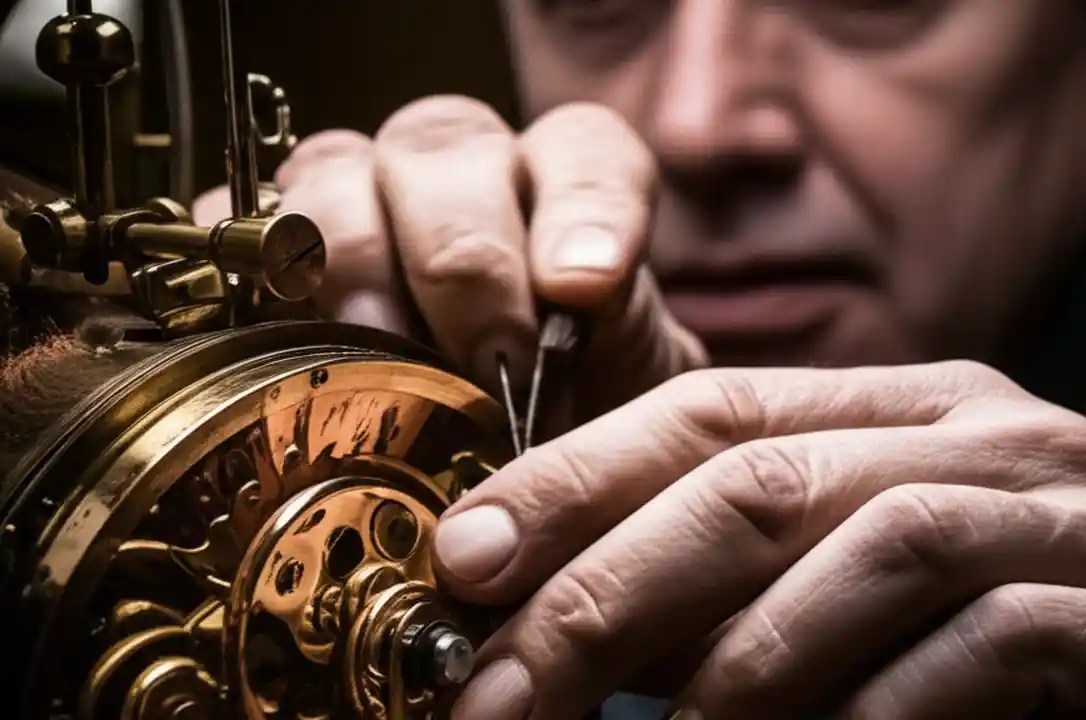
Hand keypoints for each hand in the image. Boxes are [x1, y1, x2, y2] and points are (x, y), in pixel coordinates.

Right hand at [194, 97, 705, 428]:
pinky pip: (234, 223)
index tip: (583, 288)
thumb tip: (566, 384)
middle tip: (481, 362)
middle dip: (465, 259)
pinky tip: (272, 346)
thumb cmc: (559, 415)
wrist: (490, 448)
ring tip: (373, 361)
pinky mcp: (262, 243)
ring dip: (357, 267)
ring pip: (337, 171)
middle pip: (444, 151)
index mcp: (560, 190)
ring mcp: (352, 196)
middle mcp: (455, 175)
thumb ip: (613, 364)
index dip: (584, 207)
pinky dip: (249, 278)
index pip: (583, 152)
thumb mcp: (614, 395)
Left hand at [431, 360, 1085, 718]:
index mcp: (907, 405)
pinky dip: (871, 714)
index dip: (575, 476)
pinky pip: (978, 650)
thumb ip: (762, 577)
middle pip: (760, 478)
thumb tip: (587, 628)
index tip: (463, 558)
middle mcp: (980, 434)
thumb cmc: (1042, 623)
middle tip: (500, 686)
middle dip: (609, 582)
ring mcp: (1062, 515)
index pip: (712, 410)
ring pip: (860, 549)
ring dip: (730, 667)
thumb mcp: (883, 571)